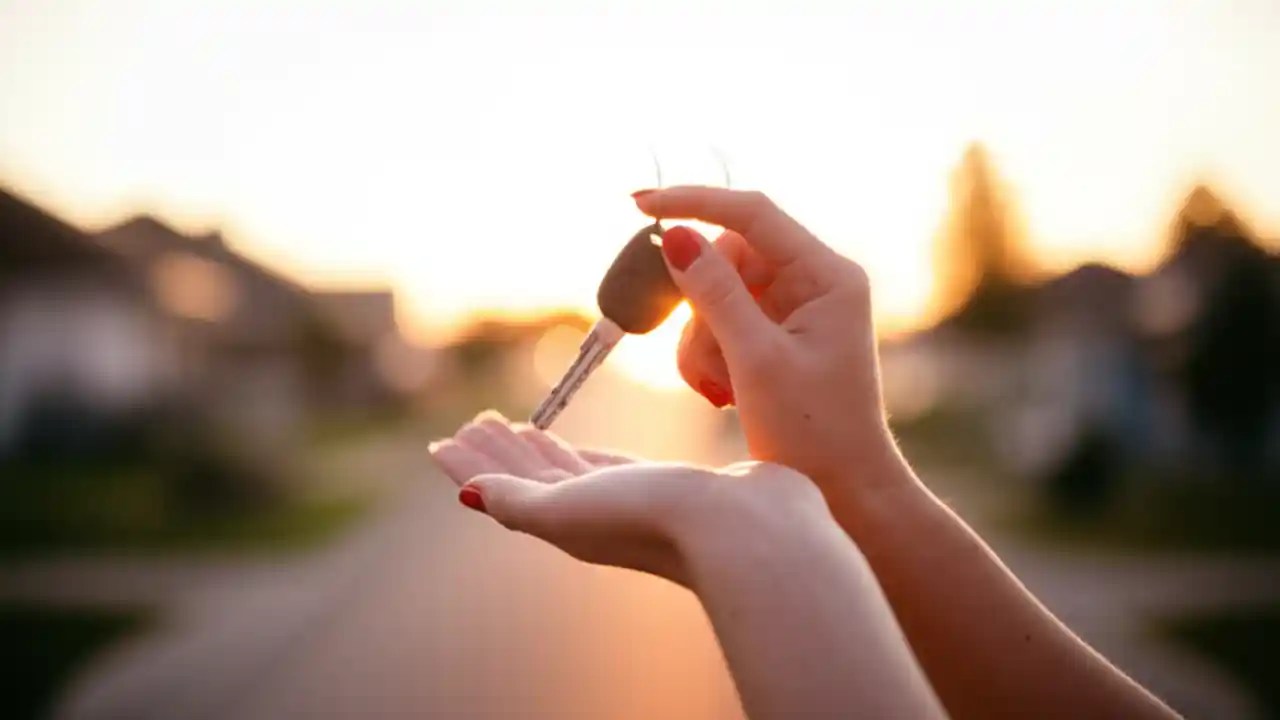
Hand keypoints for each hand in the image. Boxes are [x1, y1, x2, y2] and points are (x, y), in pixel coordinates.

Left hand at [428, 411, 821, 586]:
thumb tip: (469, 493)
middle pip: (527, 476)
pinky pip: (599, 461)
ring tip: (510, 425)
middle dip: (498, 450)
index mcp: (562, 522)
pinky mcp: (658, 483)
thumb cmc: (657, 519)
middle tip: (474, 423)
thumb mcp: (572, 508)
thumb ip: (518, 499)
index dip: (470, 464)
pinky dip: (574, 447)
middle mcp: (589, 514)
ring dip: (532, 446)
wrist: (746, 530)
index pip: (501, 487)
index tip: (442, 443)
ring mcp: (624, 499)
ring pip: (562, 467)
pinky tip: (569, 439)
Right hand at [634, 187, 902, 496]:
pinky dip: (710, 355)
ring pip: (717, 294)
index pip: (752, 213)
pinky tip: (725, 393)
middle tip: (705, 356)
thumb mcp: (755, 358)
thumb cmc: (814, 433)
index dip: (694, 202)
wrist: (846, 493)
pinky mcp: (777, 336)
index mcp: (827, 277)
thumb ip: (714, 293)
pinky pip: (723, 324)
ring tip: (721, 388)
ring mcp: (796, 310)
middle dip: (701, 307)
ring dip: (703, 340)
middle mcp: (815, 283)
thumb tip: (675, 234)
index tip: (639, 204)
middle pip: (728, 258)